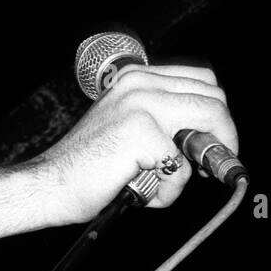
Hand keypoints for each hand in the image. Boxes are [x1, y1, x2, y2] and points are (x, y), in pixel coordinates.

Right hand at [32, 63, 238, 223]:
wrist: (49, 184)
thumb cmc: (87, 166)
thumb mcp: (128, 128)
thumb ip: (163, 122)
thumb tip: (209, 138)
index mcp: (136, 78)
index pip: (203, 81)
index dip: (216, 116)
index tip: (208, 145)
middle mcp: (139, 82)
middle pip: (215, 99)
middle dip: (221, 138)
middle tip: (203, 168)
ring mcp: (141, 104)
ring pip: (209, 125)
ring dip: (193, 165)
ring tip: (159, 184)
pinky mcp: (141, 132)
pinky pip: (181, 168)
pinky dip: (166, 191)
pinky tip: (138, 192)